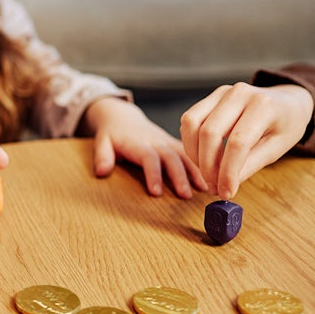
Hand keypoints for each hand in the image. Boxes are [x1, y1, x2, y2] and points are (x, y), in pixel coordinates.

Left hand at [82, 97, 206, 197]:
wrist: (123, 117)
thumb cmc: (112, 134)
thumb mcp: (101, 142)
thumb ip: (102, 156)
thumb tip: (101, 172)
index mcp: (138, 142)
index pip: (148, 157)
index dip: (152, 174)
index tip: (156, 192)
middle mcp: (156, 141)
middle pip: (170, 157)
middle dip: (179, 176)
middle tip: (186, 195)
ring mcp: (168, 141)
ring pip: (185, 154)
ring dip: (196, 170)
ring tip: (206, 188)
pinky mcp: (175, 143)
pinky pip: (191, 152)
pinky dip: (203, 164)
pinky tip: (213, 177)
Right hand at [179, 82, 313, 198]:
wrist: (287, 101)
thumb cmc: (285, 125)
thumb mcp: (277, 148)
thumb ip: (250, 165)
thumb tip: (226, 185)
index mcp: (263, 106)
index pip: (238, 143)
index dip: (228, 171)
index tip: (226, 192)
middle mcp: (240, 93)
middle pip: (209, 133)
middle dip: (207, 166)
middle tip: (213, 186)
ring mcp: (222, 92)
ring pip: (192, 123)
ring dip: (193, 153)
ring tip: (206, 171)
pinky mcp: (211, 97)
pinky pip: (189, 119)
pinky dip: (190, 142)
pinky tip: (202, 156)